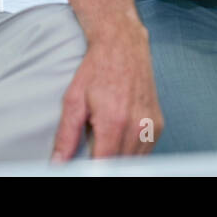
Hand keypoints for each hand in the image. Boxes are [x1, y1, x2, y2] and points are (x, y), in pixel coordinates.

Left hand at [51, 20, 161, 160]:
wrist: (123, 45)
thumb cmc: (97, 69)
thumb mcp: (73, 100)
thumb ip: (66, 135)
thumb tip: (58, 163)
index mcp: (114, 121)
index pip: (105, 166)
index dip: (92, 171)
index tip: (85, 168)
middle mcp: (137, 126)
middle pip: (120, 166)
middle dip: (104, 164)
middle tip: (92, 151)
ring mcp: (151, 126)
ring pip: (135, 162)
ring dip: (118, 158)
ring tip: (104, 141)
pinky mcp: (158, 124)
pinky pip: (145, 151)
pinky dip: (130, 151)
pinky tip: (118, 137)